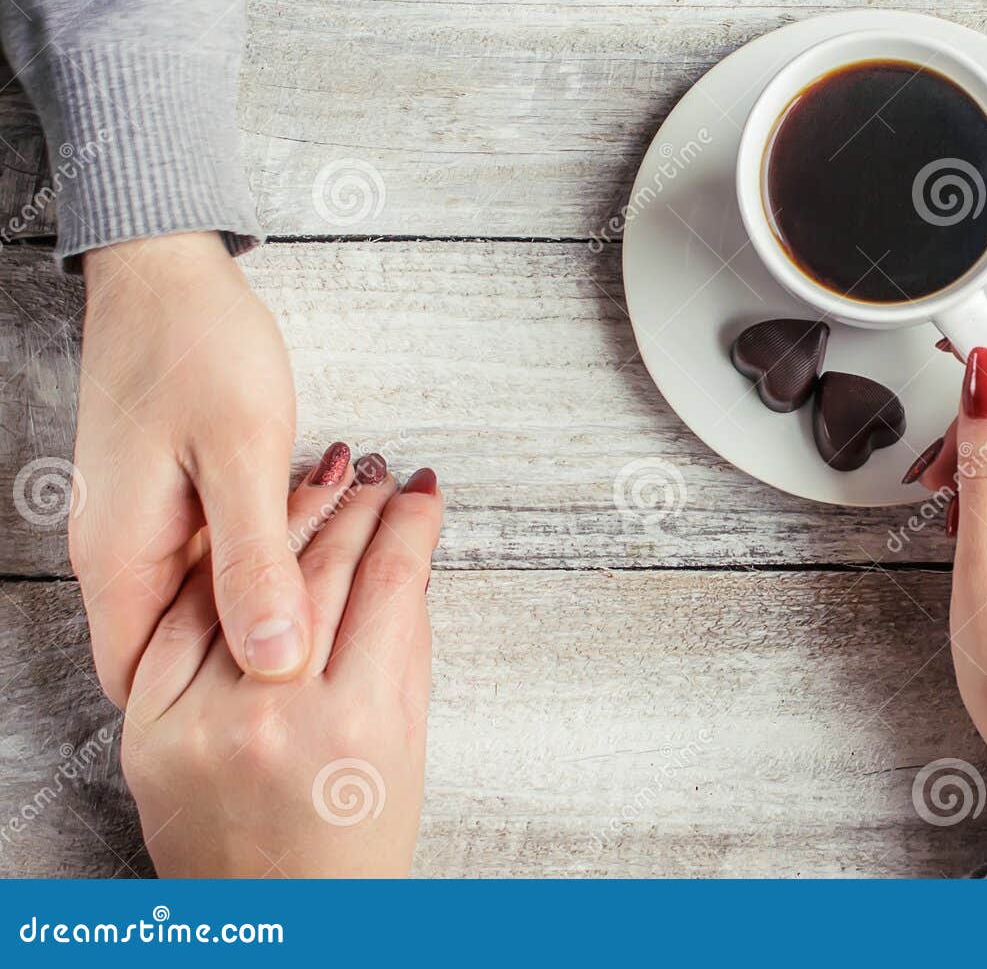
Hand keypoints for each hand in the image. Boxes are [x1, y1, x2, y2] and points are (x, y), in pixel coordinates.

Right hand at [71, 232, 313, 705]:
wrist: (171, 271)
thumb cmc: (199, 347)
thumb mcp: (241, 454)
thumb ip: (256, 562)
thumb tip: (276, 662)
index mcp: (120, 560)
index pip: (143, 681)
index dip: (215, 699)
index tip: (295, 693)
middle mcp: (121, 555)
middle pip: (185, 646)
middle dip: (260, 645)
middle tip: (345, 632)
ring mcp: (143, 528)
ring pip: (210, 600)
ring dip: (273, 594)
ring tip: (351, 580)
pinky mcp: (170, 500)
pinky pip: (219, 556)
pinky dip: (270, 553)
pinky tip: (326, 537)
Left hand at [120, 454, 440, 876]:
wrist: (280, 922)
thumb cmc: (356, 842)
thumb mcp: (405, 743)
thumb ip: (402, 647)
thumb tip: (402, 557)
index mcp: (356, 721)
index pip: (389, 584)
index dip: (412, 525)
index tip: (426, 493)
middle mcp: (276, 715)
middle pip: (322, 572)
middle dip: (359, 509)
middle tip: (380, 475)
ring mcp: (202, 721)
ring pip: (248, 584)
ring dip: (292, 522)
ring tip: (326, 485)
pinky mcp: (148, 730)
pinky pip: (181, 624)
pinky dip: (215, 574)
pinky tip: (246, 539)